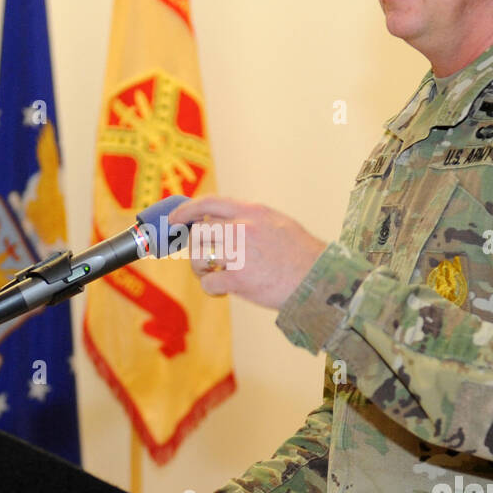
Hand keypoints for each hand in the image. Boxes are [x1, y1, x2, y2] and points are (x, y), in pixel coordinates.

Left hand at [168, 196, 327, 310]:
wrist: (318, 280)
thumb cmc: (301, 255)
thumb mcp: (277, 223)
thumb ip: (250, 219)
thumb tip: (222, 221)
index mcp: (252, 212)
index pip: (209, 203)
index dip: (186, 211)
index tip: (174, 220)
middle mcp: (242, 228)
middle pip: (199, 233)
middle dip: (196, 247)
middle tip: (204, 260)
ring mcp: (239, 253)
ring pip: (199, 257)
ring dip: (201, 268)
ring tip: (214, 275)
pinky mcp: (239, 279)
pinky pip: (209, 282)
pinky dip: (212, 288)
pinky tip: (225, 289)